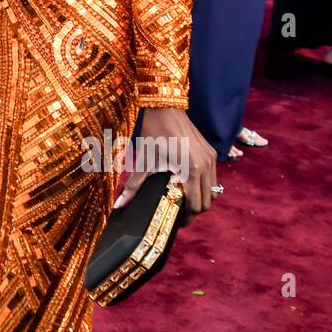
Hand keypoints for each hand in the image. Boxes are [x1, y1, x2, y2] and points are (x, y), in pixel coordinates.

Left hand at [115, 107, 216, 224]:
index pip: (196, 206)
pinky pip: (213, 177)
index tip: (176, 223)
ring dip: (202, 198)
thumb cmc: (153, 134)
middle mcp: (206, 167)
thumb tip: (118, 206)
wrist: (165, 109)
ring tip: (184, 200)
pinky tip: (188, 184)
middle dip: (195, 211)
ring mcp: (212, 159)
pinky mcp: (212, 153)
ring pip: (213, 191)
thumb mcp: (144, 162)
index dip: (187, 218)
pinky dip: (204, 186)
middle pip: (208, 202)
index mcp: (190, 171)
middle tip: (178, 213)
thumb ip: (133, 187)